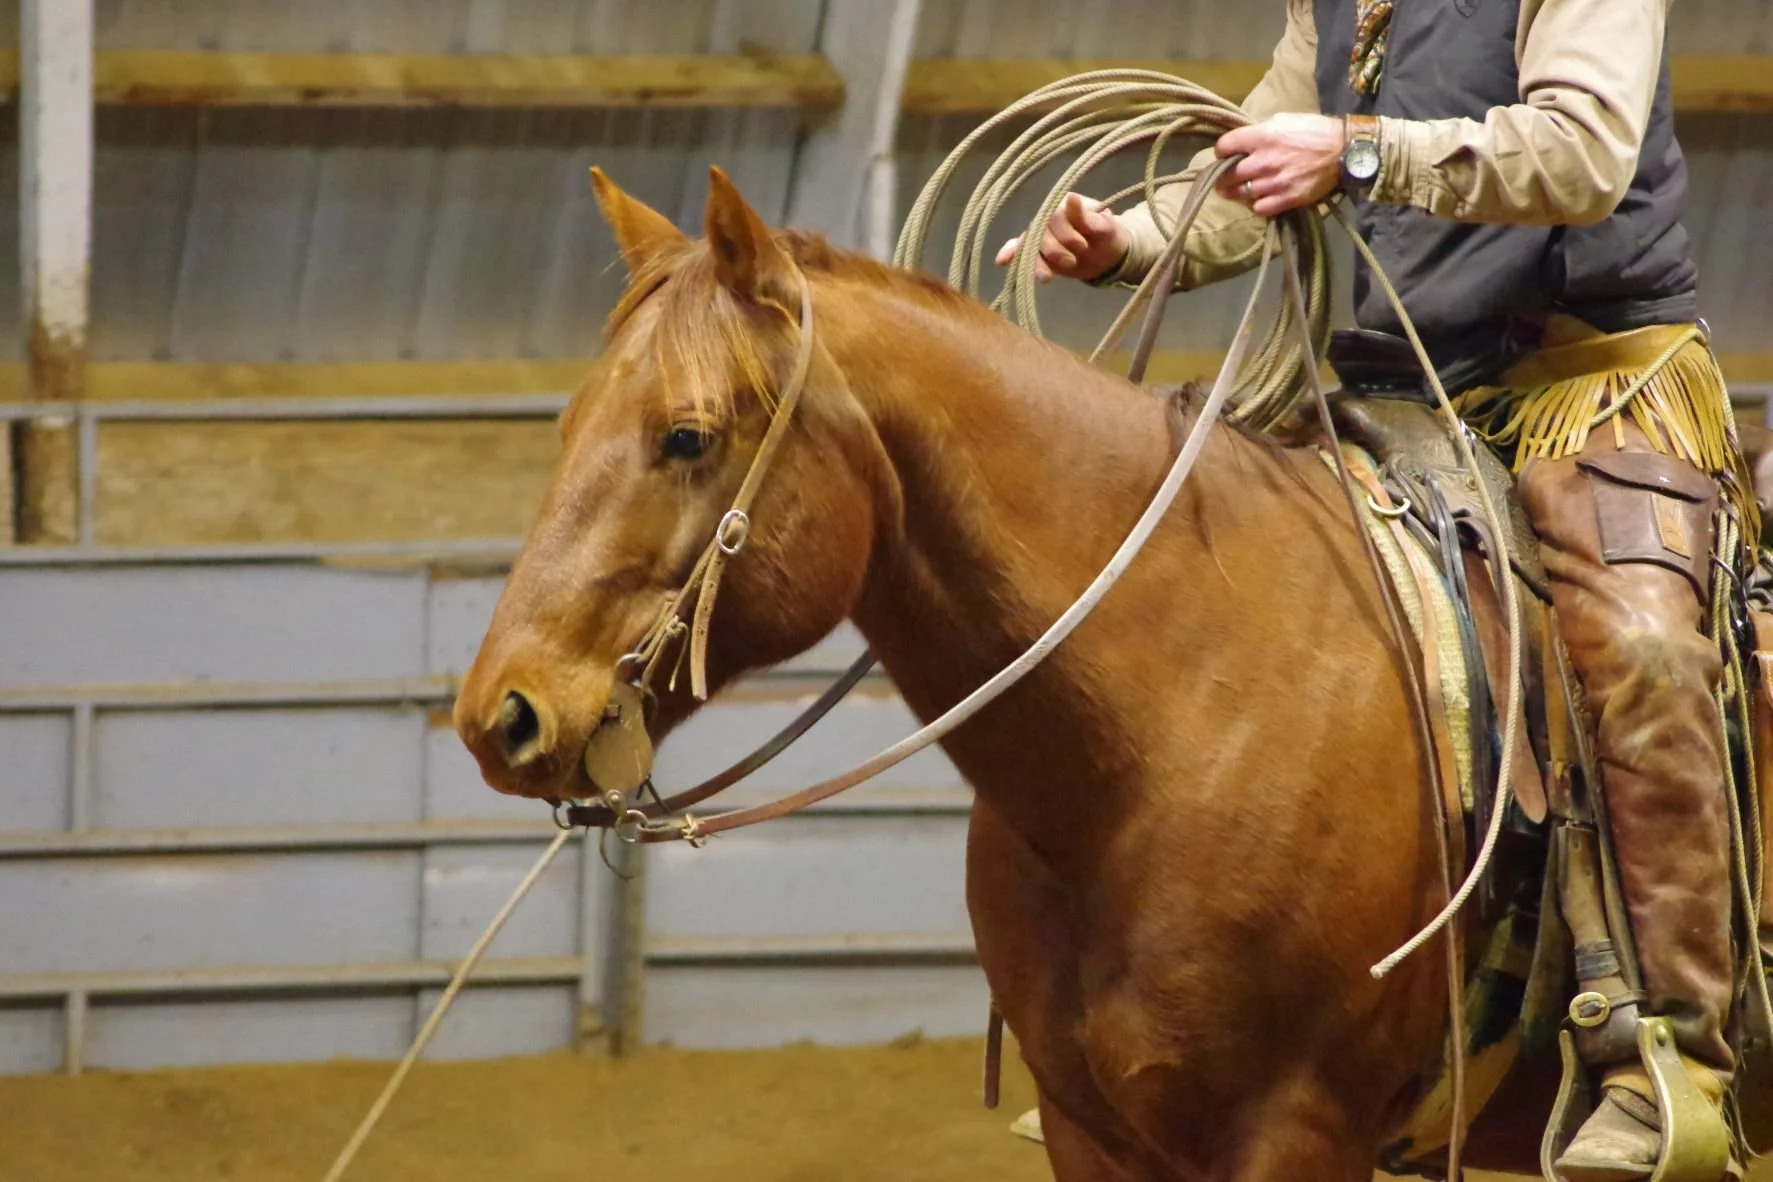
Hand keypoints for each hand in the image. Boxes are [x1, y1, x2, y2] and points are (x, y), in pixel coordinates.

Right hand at [995, 192, 1129, 282]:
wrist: (1109, 256)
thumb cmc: (1109, 236)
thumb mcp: (1105, 227)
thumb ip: (1086, 217)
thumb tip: (1071, 198)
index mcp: (1065, 204)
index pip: (1055, 216)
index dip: (1065, 233)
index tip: (1082, 246)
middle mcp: (1049, 217)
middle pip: (1040, 233)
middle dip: (1054, 251)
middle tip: (1072, 262)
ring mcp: (1041, 234)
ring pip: (1029, 245)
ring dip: (1035, 262)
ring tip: (1046, 278)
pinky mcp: (1037, 251)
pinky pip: (1020, 250)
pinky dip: (1011, 254)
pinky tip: (1001, 261)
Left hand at [1215, 113, 1346, 216]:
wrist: (1344, 150)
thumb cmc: (1314, 131)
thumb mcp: (1283, 120)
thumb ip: (1260, 132)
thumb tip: (1243, 142)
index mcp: (1262, 137)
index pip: (1224, 147)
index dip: (1221, 151)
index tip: (1224, 154)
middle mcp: (1264, 161)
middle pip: (1227, 175)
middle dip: (1222, 177)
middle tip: (1224, 178)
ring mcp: (1275, 183)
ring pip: (1240, 194)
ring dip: (1236, 193)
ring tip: (1239, 190)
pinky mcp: (1287, 199)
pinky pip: (1259, 209)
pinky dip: (1255, 205)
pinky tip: (1259, 199)